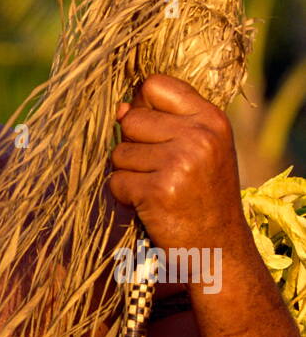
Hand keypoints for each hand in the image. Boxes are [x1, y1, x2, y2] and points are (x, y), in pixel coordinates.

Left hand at [109, 74, 251, 263]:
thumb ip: (163, 123)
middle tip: (160, 170)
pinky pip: (116, 181)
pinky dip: (125, 196)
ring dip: (129, 174)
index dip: (143, 105)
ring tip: (159, 189)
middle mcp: (199, 136)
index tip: (153, 129)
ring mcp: (180, 163)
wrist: (219, 251)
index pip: (155, 84)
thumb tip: (119, 108)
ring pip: (119, 153)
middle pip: (131, 119)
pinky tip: (150, 206)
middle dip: (133, 146)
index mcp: (211, 119)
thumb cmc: (204, 197)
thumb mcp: (200, 149)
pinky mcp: (159, 191)